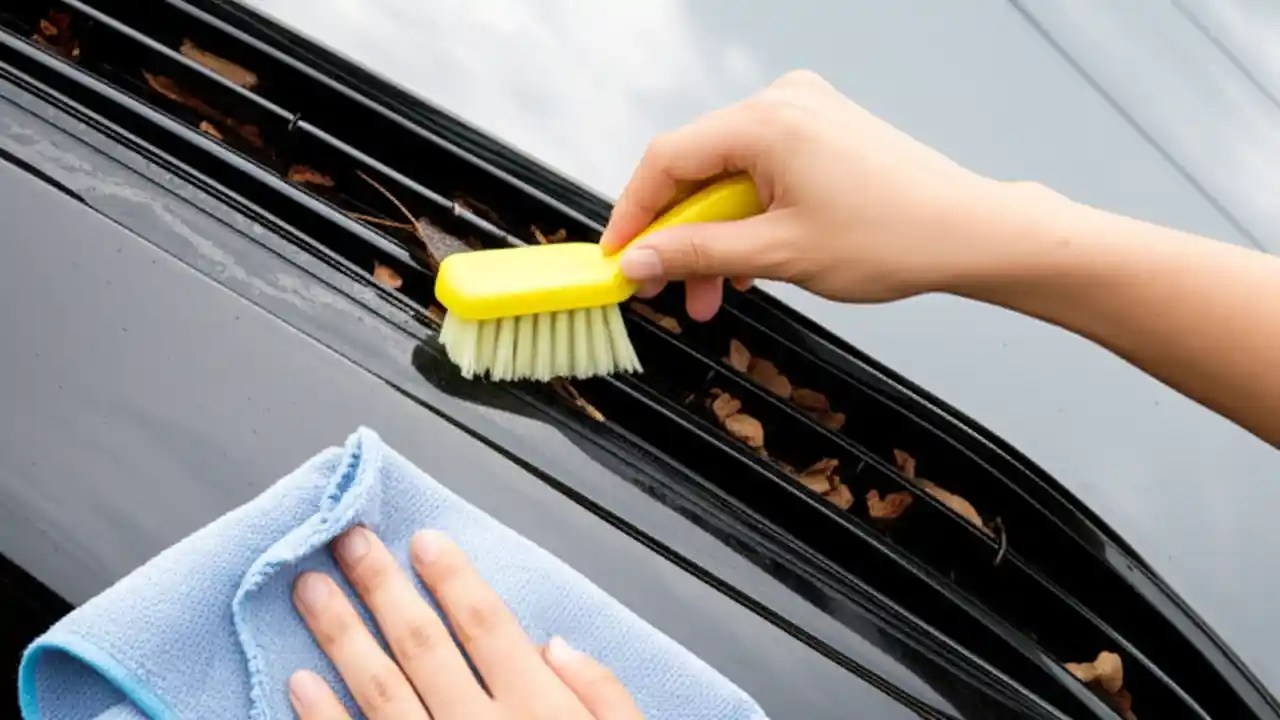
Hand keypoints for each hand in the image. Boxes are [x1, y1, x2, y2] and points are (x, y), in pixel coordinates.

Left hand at [287, 526, 643, 718]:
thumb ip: (603, 695)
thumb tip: (558, 644)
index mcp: (537, 710)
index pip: (486, 624)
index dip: (452, 577)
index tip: (423, 541)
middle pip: (422, 643)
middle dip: (382, 587)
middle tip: (349, 542)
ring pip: (379, 688)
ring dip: (340, 635)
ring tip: (311, 591)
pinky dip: (323, 716)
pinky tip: (300, 681)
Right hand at [600, 69, 1018, 320]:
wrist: (969, 232)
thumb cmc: (893, 237)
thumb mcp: (779, 254)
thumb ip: (699, 253)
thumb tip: (641, 259)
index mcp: (768, 121)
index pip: (667, 159)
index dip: (633, 213)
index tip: (617, 255)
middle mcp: (783, 102)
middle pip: (697, 168)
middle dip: (680, 235)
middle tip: (668, 288)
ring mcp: (805, 113)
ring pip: (729, 175)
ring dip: (715, 235)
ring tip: (715, 292)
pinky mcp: (822, 130)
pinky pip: (761, 172)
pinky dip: (747, 216)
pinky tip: (747, 262)